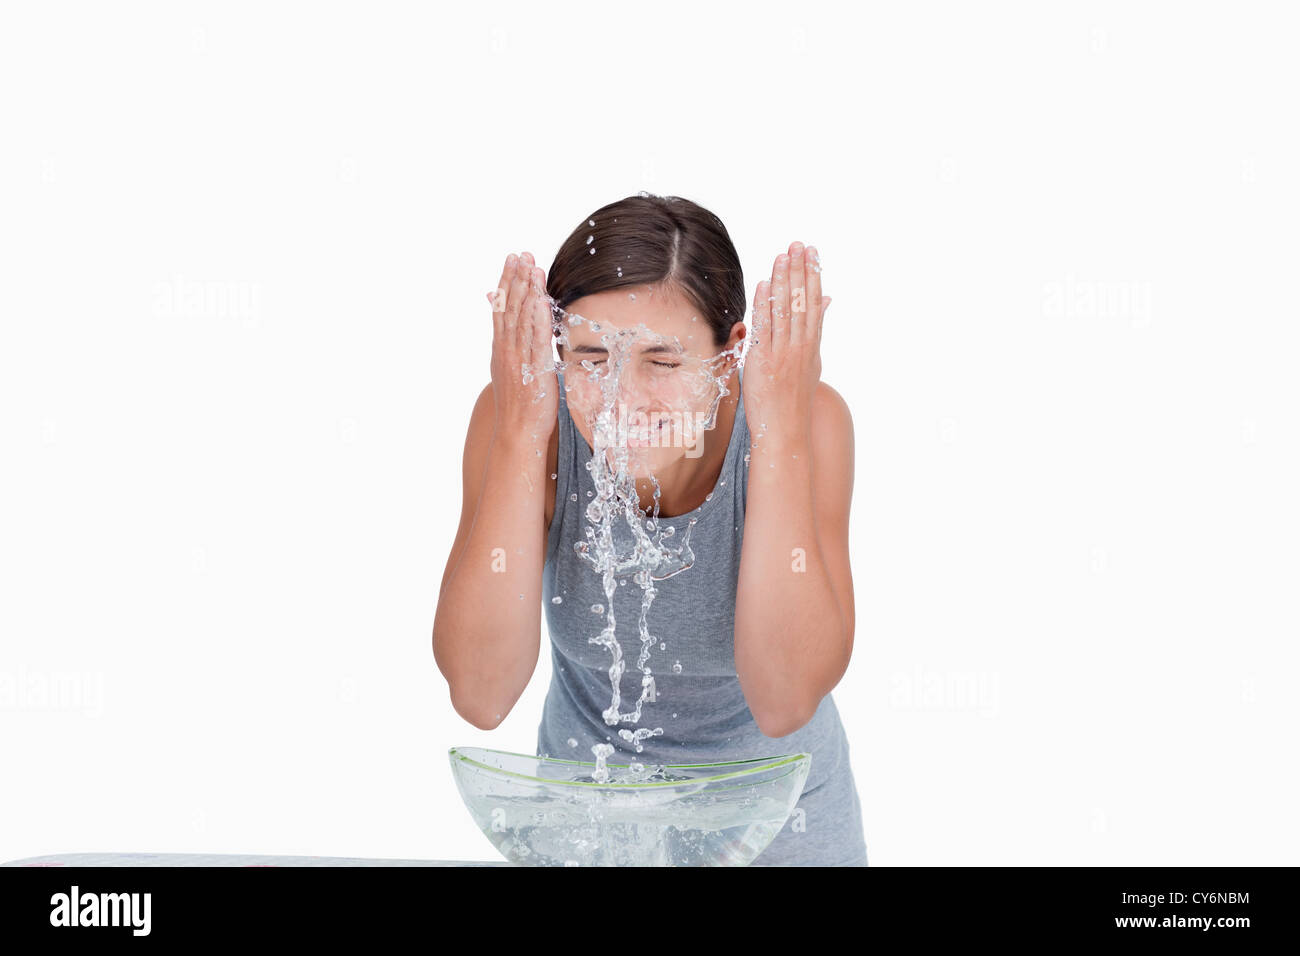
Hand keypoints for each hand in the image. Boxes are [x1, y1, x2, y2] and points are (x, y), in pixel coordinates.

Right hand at [486, 251, 557, 443]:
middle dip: (515, 278)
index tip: (512, 259)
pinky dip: (537, 319)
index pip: (501, 308)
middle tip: (520, 253)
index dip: (506, 282)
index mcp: (501, 348)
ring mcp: (519, 358)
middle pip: (509, 307)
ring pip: (520, 318)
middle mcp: (507, 349)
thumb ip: (509, 347)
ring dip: (526, 291)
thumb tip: (510, 333)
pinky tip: (541, 301)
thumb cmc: (518, 404)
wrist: (517, 432)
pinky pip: (535, 340)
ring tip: (531, 267)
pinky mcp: (535, 369)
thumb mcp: (509, 370)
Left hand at [742, 240, 831, 442]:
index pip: (814, 303)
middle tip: (799, 244)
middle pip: (802, 302)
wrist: (785, 430)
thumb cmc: (793, 398)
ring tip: (784, 255)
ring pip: (786, 310)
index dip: (813, 276)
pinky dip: (765, 305)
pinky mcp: (763, 361)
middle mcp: (800, 346)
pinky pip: (765, 327)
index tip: (812, 253)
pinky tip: (764, 284)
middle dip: (800, 271)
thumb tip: (827, 300)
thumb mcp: (812, 361)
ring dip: (784, 281)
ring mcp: (783, 352)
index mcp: (811, 345)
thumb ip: (816, 330)